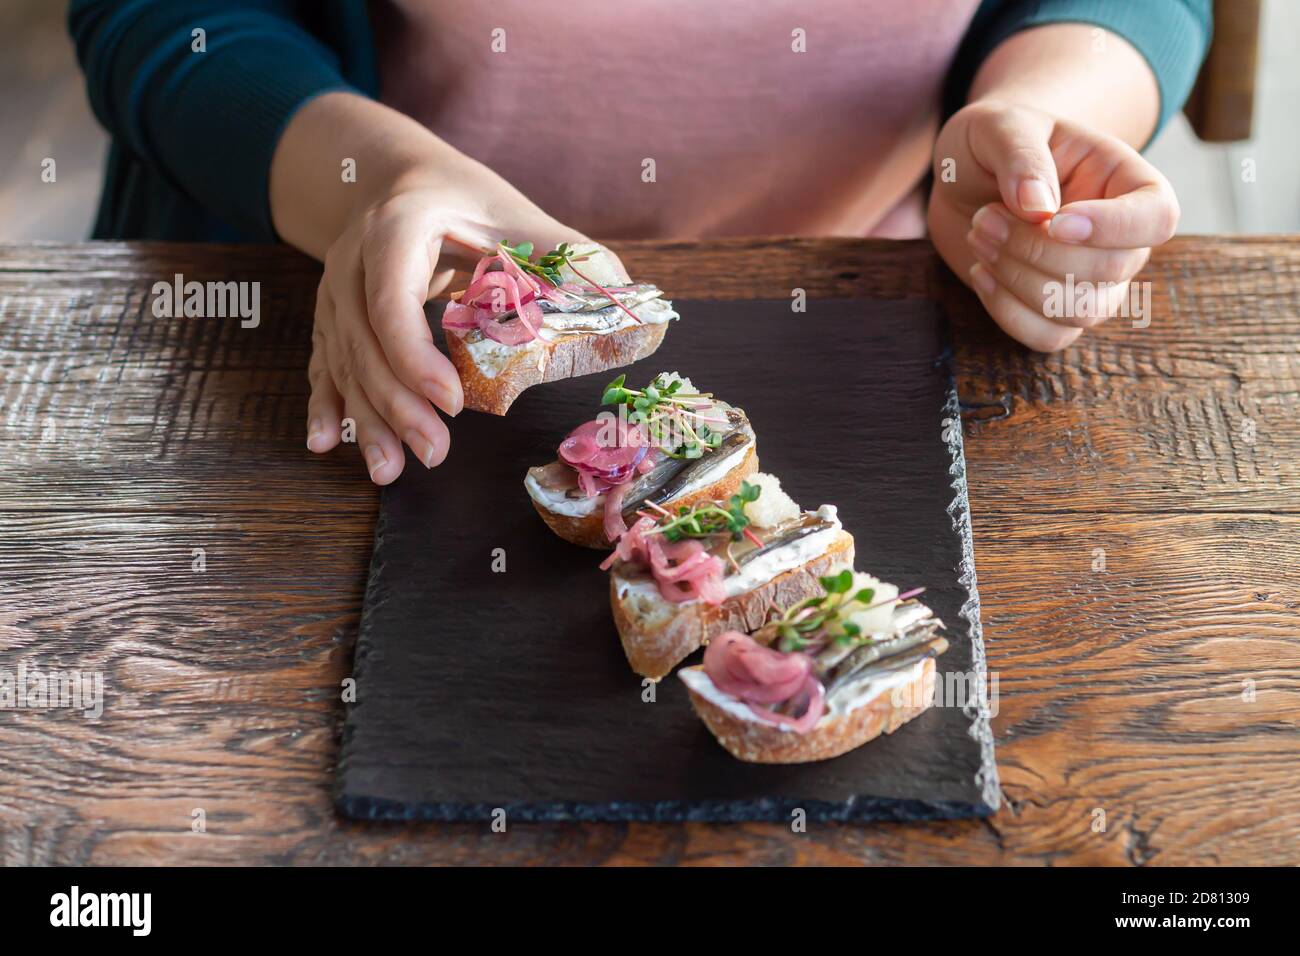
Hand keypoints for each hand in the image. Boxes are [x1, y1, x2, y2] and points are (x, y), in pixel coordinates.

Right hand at [304, 171, 611, 483]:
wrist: (400, 176)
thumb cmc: (466, 198)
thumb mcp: (517, 213)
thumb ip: (566, 255)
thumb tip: (627, 297)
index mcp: (397, 227)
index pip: (392, 299)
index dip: (416, 356)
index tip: (454, 403)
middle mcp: (352, 259)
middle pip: (364, 341)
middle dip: (397, 405)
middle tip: (435, 454)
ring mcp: (334, 288)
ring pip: (342, 361)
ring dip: (366, 419)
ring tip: (389, 472)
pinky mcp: (332, 314)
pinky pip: (323, 363)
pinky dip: (326, 405)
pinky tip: (328, 444)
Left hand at [928, 100, 1178, 350]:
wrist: (963, 182)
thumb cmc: (992, 146)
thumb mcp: (1001, 127)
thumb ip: (1022, 157)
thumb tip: (1038, 207)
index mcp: (1126, 182)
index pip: (1158, 217)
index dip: (1113, 227)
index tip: (1054, 219)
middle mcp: (1122, 239)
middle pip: (1110, 269)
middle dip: (1036, 250)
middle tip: (984, 218)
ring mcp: (1093, 282)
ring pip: (1078, 310)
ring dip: (1018, 280)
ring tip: (979, 235)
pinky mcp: (1056, 312)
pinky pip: (1049, 337)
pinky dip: (1007, 313)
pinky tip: (981, 273)